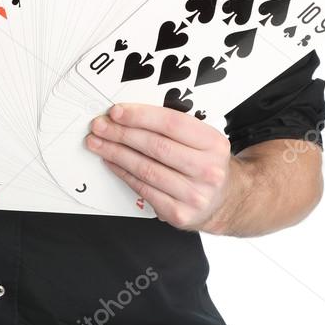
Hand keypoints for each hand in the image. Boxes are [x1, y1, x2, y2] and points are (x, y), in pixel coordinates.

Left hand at [85, 102, 232, 230]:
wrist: (226, 201)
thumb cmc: (206, 164)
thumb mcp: (202, 140)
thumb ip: (173, 126)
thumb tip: (130, 114)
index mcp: (213, 144)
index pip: (171, 123)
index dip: (140, 116)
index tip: (117, 111)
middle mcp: (207, 170)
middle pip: (155, 146)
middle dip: (121, 134)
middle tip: (100, 126)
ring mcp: (194, 194)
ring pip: (146, 169)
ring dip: (116, 153)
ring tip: (98, 143)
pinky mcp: (179, 214)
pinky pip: (143, 189)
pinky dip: (122, 173)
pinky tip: (111, 162)